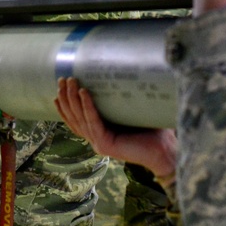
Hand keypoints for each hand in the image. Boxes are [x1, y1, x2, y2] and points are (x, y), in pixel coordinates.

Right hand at [55, 77, 176, 181]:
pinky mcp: (106, 144)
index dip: (66, 106)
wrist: (166, 151)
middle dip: (66, 98)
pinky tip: (83, 92)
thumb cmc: (154, 131)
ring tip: (69, 82)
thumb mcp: (133, 113)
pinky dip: (87, 106)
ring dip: (73, 99)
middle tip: (62, 79)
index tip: (59, 90)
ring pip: (80, 119)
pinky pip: (93, 122)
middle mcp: (97, 139)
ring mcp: (100, 143)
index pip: (77, 120)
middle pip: (75, 118)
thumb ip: (123, 100)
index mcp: (101, 134)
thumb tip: (123, 73)